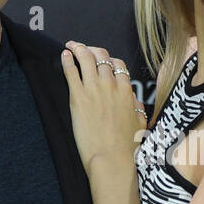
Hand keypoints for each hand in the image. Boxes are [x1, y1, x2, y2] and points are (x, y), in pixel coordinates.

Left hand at [60, 42, 147, 175]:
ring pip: (86, 58)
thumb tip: (134, 102)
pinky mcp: (78, 97)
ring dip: (78, 48)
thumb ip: (137, 109)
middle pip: (102, 56)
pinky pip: (71, 71)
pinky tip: (63, 55)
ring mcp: (94, 89)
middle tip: (84, 49)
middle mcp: (111, 85)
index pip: (118, 65)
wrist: (112, 158)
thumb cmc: (127, 147)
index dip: (109, 60)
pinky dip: (67, 60)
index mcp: (127, 91)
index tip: (102, 61)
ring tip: (71, 46)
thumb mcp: (140, 125)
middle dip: (93, 50)